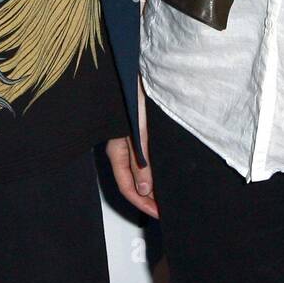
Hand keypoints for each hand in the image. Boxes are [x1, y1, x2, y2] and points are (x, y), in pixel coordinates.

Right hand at [105, 77, 156, 218]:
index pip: (126, 186)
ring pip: (138, 168)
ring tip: (167, 193)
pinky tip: (163, 169)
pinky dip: (152, 167)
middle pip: (131, 180)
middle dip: (147, 197)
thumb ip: (140, 161)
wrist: (130, 68)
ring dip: (151, 183)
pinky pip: (143, 155)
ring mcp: (128, 137)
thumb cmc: (131, 95)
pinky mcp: (138, 127)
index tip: (160, 214)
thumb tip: (144, 191)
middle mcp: (120, 146)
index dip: (142, 203)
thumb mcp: (138, 131)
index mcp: (116, 149)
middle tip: (166, 208)